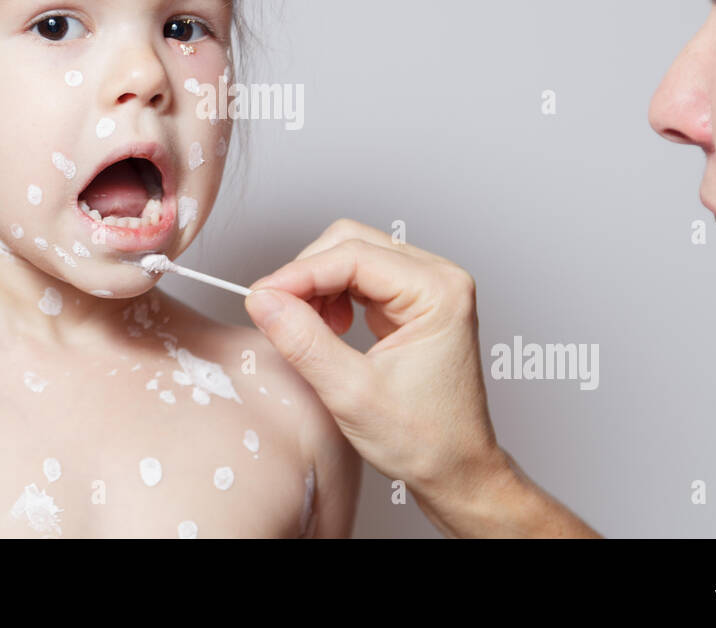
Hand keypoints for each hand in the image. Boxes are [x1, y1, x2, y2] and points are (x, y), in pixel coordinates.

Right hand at [244, 219, 599, 537]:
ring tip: (302, 327)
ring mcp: (426, 287)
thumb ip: (304, 342)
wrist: (457, 472)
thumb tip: (262, 300)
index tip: (258, 297)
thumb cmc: (425, 441)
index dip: (299, 273)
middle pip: (352, 243)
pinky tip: (324, 328)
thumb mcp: (352, 394)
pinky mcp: (411, 301)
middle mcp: (438, 278)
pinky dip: (330, 295)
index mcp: (439, 291)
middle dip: (307, 274)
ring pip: (352, 255)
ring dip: (316, 284)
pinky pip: (359, 277)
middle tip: (273, 312)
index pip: (354, 255)